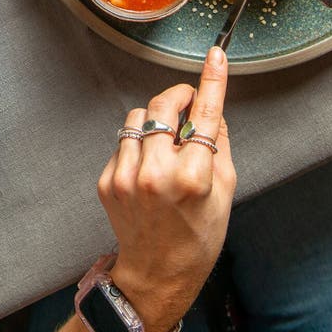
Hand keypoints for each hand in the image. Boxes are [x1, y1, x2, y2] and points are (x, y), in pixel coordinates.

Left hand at [96, 46, 236, 331]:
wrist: (157, 275)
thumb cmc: (198, 236)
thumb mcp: (226, 192)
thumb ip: (220, 145)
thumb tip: (211, 110)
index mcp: (193, 177)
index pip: (205, 116)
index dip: (212, 81)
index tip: (216, 55)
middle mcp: (156, 173)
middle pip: (162, 106)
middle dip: (176, 98)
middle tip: (186, 107)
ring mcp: (126, 176)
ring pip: (138, 117)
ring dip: (155, 122)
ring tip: (166, 149)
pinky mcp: (106, 180)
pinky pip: (124, 140)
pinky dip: (138, 145)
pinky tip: (148, 170)